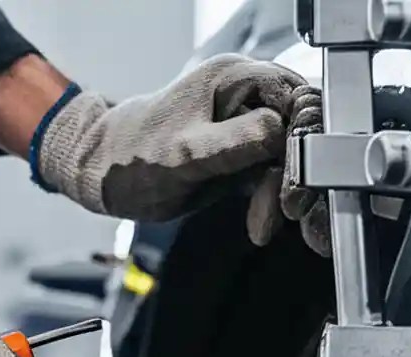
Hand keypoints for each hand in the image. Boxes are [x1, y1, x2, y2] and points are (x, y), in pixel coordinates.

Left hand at [36, 54, 306, 225]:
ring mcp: (247, 122)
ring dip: (289, 194)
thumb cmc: (132, 159)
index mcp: (235, 78)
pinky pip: (275, 173)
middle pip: (303, 129)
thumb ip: (234, 142)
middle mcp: (247, 94)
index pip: (298, 101)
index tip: (296, 185)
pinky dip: (274, 200)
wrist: (105, 175)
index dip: (305, 142)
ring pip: (294, 155)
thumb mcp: (185, 155)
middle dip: (302, 175)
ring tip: (268, 224)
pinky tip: (261, 224)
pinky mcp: (244, 151)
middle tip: (291, 212)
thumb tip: (280, 133)